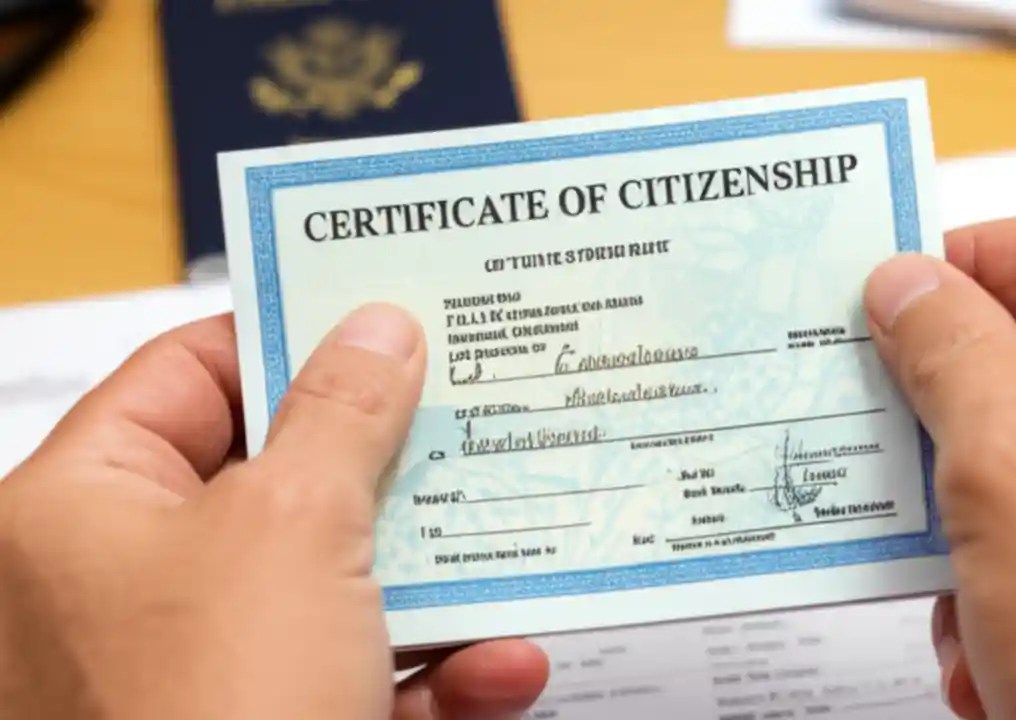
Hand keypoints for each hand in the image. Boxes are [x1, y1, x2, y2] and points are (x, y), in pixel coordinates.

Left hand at [0, 305, 548, 718]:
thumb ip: (343, 414)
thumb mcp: (294, 528)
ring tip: (505, 535)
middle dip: (384, 461)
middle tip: (461, 414)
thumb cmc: (205, 716)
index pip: (189, 373)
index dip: (291, 336)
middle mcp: (126, 583)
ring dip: (430, 572)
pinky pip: (356, 673)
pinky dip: (433, 671)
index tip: (384, 315)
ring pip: (331, 580)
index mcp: (82, 509)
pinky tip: (500, 667)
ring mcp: (196, 663)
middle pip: (275, 475)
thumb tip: (379, 327)